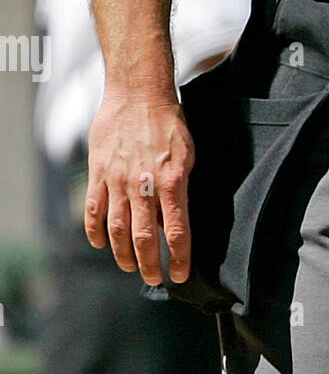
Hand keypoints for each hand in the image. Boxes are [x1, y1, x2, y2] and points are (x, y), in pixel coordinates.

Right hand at [84, 94, 194, 286]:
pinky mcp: (98, 174)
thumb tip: (176, 216)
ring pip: (117, 230)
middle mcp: (143, 185)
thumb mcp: (188, 154)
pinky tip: (101, 243)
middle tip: (154, 279)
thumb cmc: (169, 122)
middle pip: (144, 237)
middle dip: (150, 265)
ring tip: (130, 266)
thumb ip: (181, 186)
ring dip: (123, 254)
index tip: (180, 275)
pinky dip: (95, 232)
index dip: (179, 257)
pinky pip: (94, 210)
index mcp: (171, 180)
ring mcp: (117, 180)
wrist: (139, 94)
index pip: (176, 230)